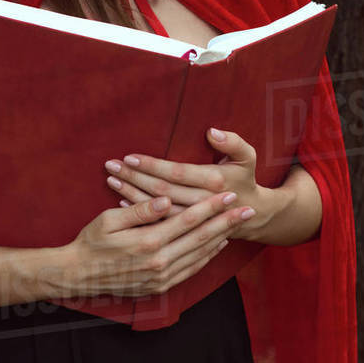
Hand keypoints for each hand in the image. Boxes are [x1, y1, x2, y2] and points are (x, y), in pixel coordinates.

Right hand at [54, 190, 255, 299]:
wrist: (78, 276)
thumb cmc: (90, 242)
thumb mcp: (108, 220)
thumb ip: (140, 211)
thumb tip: (165, 199)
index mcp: (147, 242)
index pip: (188, 220)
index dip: (211, 207)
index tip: (229, 195)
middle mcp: (159, 262)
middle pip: (201, 239)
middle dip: (226, 222)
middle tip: (247, 210)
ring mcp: (161, 278)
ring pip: (200, 255)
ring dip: (222, 239)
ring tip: (238, 225)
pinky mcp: (160, 286)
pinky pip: (191, 271)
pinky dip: (207, 257)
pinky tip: (217, 246)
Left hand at [103, 127, 266, 241]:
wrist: (251, 216)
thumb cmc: (244, 180)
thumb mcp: (247, 157)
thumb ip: (233, 143)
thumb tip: (211, 132)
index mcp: (214, 182)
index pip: (177, 173)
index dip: (153, 165)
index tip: (130, 156)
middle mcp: (201, 202)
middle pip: (161, 190)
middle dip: (135, 177)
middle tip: (111, 165)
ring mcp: (192, 219)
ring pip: (156, 207)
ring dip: (132, 192)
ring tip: (112, 179)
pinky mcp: (186, 230)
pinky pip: (159, 221)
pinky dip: (139, 211)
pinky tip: (122, 200)